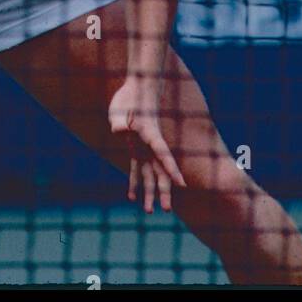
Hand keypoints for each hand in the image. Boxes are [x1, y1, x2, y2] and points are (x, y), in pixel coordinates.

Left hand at [108, 75, 185, 212]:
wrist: (136, 89)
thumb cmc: (129, 98)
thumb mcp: (121, 110)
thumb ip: (121, 122)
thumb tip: (118, 130)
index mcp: (151, 135)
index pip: (164, 155)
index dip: (172, 170)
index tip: (182, 184)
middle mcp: (151, 145)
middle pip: (161, 171)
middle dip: (164, 190)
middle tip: (166, 210)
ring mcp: (144, 148)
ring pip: (150, 174)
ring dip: (150, 192)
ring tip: (150, 211)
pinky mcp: (135, 148)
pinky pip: (137, 169)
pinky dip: (135, 182)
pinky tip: (131, 197)